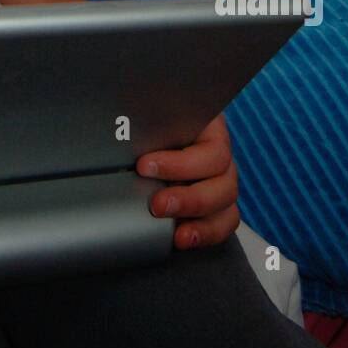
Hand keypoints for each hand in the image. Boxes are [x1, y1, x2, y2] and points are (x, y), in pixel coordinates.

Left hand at [136, 113, 239, 250]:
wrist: (148, 124)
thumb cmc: (148, 114)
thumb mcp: (145, 108)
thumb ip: (140, 118)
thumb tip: (121, 129)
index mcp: (208, 125)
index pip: (209, 147)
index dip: (180, 164)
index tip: (144, 167)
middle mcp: (218, 152)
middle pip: (223, 180)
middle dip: (189, 198)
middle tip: (156, 204)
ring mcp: (220, 178)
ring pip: (226, 203)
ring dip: (201, 221)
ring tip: (177, 233)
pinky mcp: (216, 202)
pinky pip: (224, 221)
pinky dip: (206, 233)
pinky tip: (183, 239)